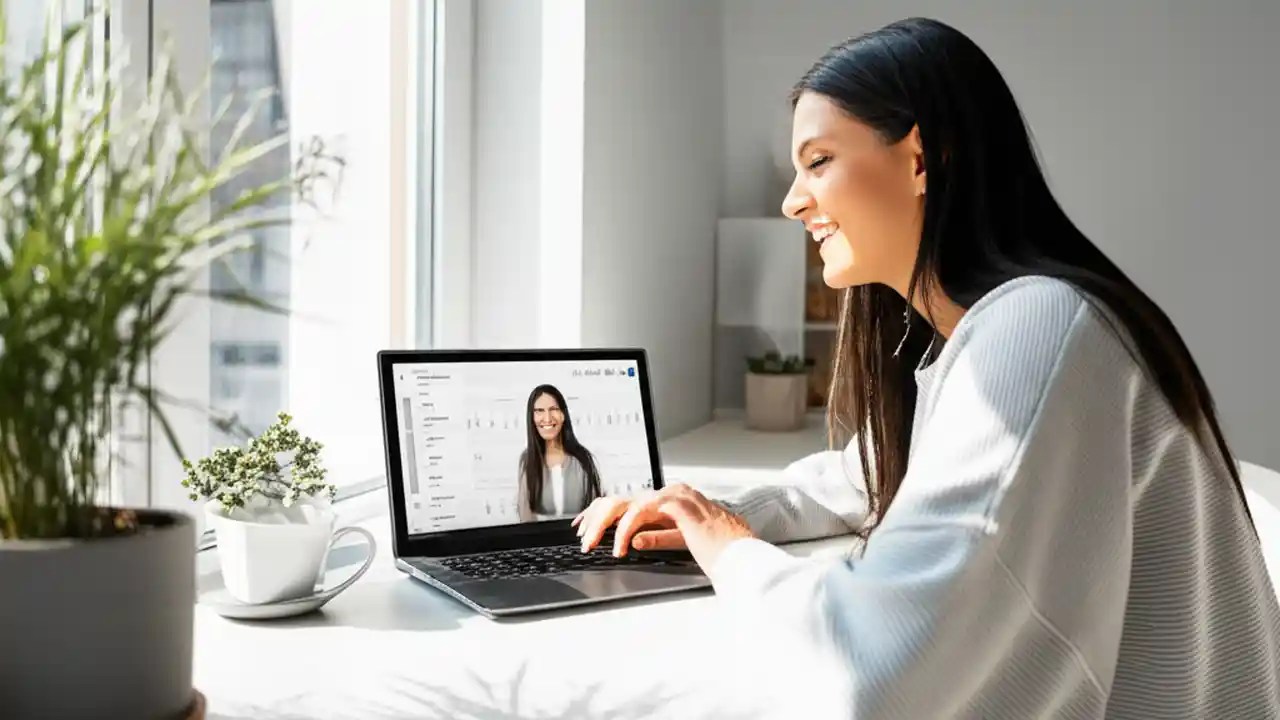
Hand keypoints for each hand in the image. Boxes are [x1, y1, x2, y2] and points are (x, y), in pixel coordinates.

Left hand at [571, 483, 755, 571]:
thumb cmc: (720, 550)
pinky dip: (625, 530)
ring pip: (625, 503)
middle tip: (583, 539)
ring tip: (593, 543)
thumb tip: (633, 541)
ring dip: (603, 525)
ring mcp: (674, 496)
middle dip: (595, 519)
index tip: (584, 528)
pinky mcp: (677, 505)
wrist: (742, 554)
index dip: (601, 514)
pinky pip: (640, 513)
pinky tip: (621, 546)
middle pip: (620, 499)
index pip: (627, 501)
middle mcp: (670, 493)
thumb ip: (655, 538)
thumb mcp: (679, 543)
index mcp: (670, 500)